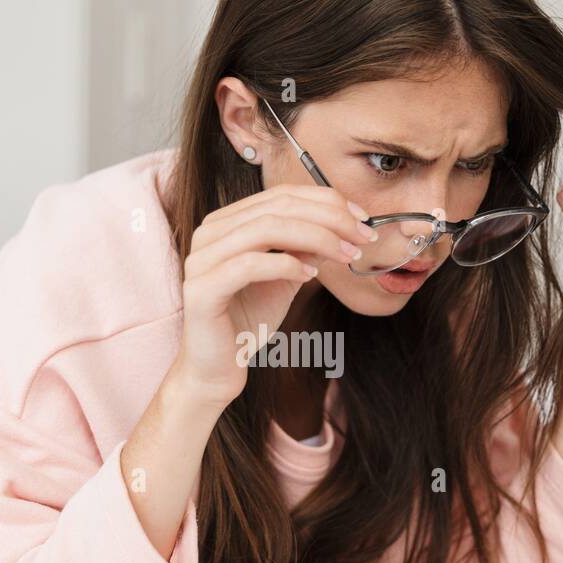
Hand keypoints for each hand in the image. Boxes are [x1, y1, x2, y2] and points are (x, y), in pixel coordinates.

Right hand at [173, 183, 370, 406]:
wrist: (218, 367)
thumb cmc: (248, 320)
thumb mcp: (286, 277)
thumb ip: (305, 248)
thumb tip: (343, 225)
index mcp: (226, 223)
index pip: (280, 195)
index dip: (326, 201)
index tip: (362, 218)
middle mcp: (209, 233)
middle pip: (276, 207)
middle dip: (329, 219)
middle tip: (362, 237)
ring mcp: (201, 259)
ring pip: (265, 229)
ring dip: (316, 238)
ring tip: (345, 255)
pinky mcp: (201, 289)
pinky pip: (249, 265)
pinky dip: (286, 266)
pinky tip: (310, 277)